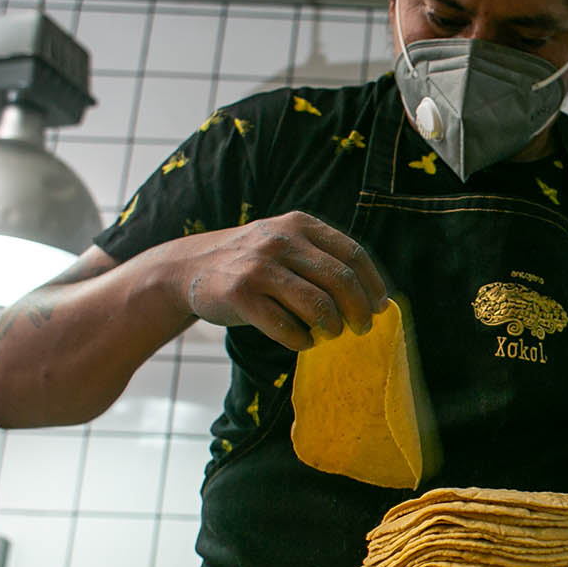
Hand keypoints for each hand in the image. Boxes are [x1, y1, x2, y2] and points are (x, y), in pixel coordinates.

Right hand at [170, 210, 389, 349]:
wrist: (188, 268)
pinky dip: (301, 340)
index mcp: (300, 225)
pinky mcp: (240, 295)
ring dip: (331, 327)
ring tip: (330, 334)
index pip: (353, 254)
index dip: (373, 284)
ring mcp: (259, 267)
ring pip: (317, 305)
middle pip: (341, 280)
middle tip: (361, 328)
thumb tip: (373, 298)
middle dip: (358, 310)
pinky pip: (286, 327)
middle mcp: (281, 240)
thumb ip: (321, 259)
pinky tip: (302, 341)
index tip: (380, 307)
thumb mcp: (285, 244)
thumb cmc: (252, 263)